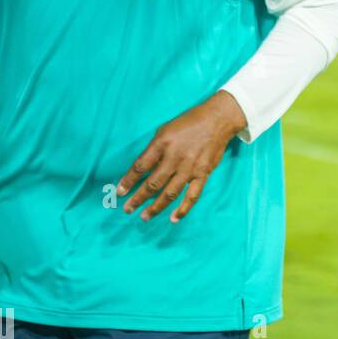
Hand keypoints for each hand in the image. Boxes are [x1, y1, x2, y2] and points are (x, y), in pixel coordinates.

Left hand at [116, 90, 247, 222]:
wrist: (217, 120)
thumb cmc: (188, 123)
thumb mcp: (165, 130)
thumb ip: (155, 149)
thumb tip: (144, 170)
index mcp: (162, 144)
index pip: (140, 166)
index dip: (128, 181)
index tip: (120, 192)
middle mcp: (175, 157)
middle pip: (153, 183)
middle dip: (138, 198)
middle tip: (127, 209)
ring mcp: (190, 168)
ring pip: (170, 193)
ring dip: (156, 207)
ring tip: (145, 217)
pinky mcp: (203, 174)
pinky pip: (192, 195)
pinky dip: (183, 209)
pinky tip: (174, 218)